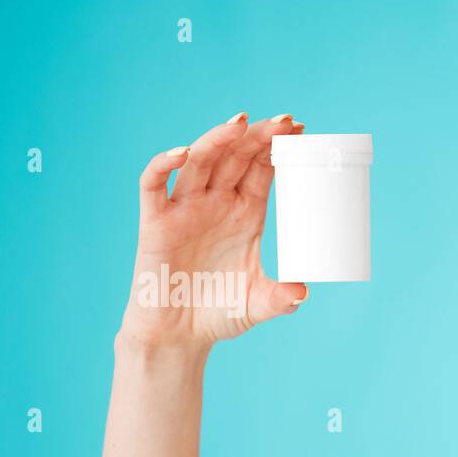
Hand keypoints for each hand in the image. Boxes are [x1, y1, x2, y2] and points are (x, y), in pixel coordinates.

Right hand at [120, 111, 309, 350]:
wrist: (179, 335)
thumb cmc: (220, 313)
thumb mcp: (258, 305)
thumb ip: (281, 298)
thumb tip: (304, 291)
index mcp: (245, 213)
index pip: (262, 168)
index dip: (278, 146)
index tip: (299, 130)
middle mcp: (216, 203)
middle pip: (236, 156)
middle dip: (257, 135)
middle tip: (283, 121)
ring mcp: (185, 208)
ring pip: (199, 161)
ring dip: (217, 139)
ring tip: (240, 122)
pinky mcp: (155, 221)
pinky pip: (154, 184)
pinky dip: (164, 164)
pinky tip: (183, 153)